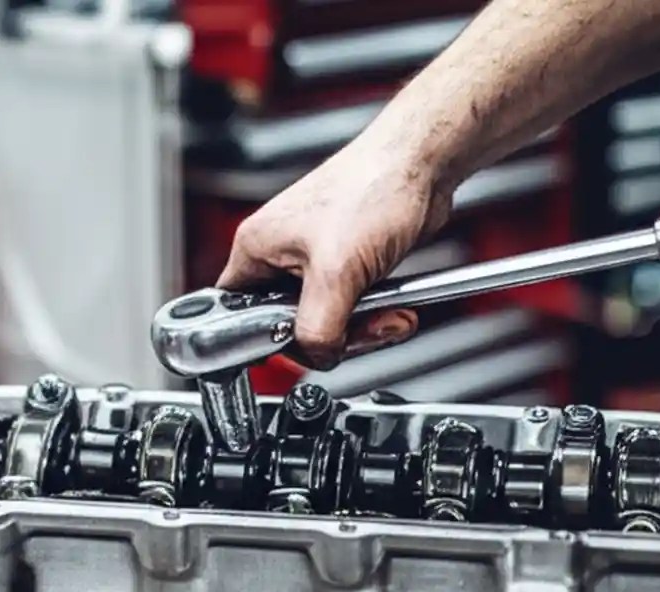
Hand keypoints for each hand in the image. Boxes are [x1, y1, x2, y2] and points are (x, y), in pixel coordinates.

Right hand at [216, 132, 455, 368]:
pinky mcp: (347, 263)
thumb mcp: (336, 272)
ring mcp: (315, 259)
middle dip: (332, 336)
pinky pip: (351, 306)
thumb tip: (317, 356)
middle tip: (358, 329)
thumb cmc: (373, 188)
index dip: (267, 339)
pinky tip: (394, 309)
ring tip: (386, 316)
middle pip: (289, 325)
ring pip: (326, 320)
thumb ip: (317, 327)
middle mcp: (280, 253)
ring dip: (361, 328)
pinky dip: (375, 315)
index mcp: (257, 248)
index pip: (236, 314)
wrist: (422, 166)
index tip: (303, 347)